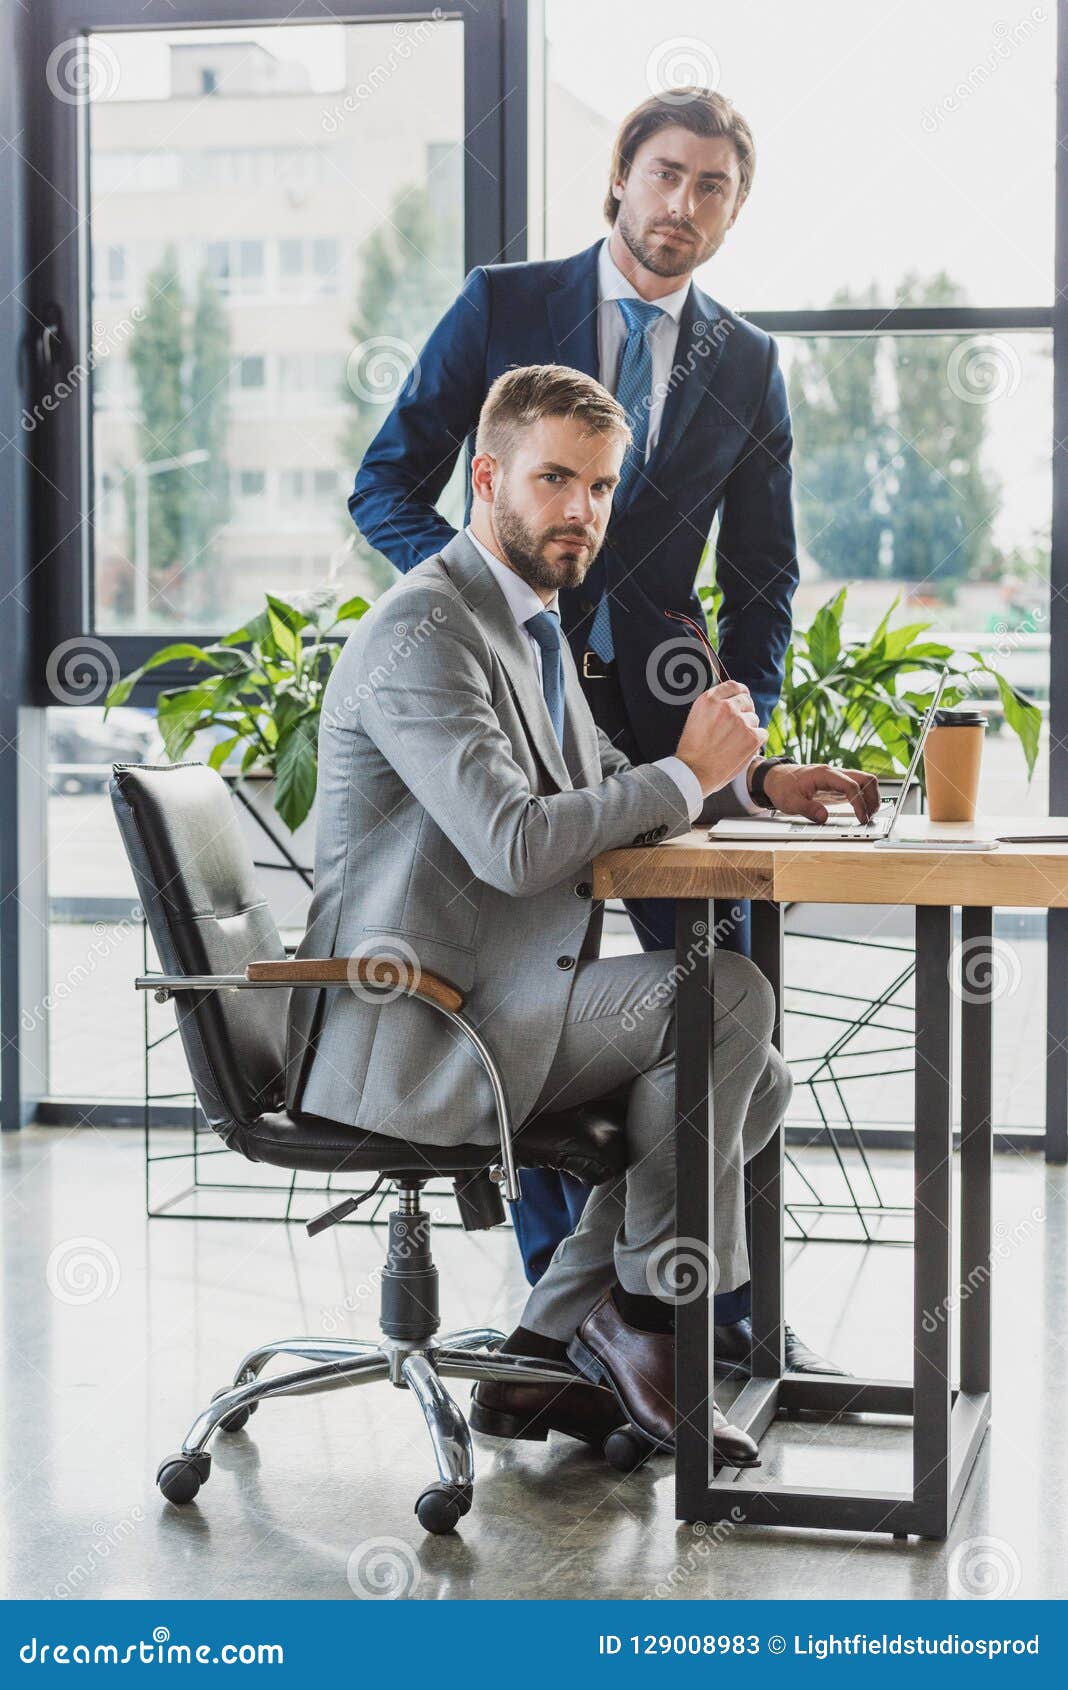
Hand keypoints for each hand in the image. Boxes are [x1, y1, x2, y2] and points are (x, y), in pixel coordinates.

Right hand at [676, 681, 766, 795]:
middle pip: (747, 701)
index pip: (733, 685)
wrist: (694, 773)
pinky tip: (741, 750)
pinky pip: (763, 733)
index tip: (742, 699)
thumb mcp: (696, 718)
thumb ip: (713, 706)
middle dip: (745, 712)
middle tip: (736, 728)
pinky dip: (756, 742)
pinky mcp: (752, 736)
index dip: (739, 693)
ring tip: (733, 744)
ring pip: (754, 719)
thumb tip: (731, 700)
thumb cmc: (693, 750)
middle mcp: (725, 707)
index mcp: (708, 700)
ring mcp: (740, 721)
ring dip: (748, 729)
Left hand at [760, 762, 880, 823]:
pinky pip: (858, 787)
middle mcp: (834, 773)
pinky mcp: (837, 785)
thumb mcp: (790, 801)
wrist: (776, 778)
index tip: (861, 817)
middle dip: (872, 798)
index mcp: (824, 774)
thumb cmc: (782, 787)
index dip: (859, 802)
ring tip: (868, 815)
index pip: (850, 785)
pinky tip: (862, 811)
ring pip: (865, 782)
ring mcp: (837, 778)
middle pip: (865, 779)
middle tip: (870, 817)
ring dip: (871, 797)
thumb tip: (824, 817)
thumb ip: (807, 809)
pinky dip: (864, 798)